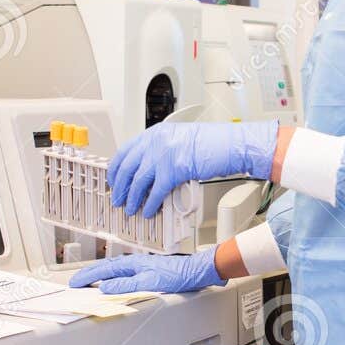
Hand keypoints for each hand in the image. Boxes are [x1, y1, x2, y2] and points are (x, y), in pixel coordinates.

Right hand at [68, 248, 221, 294]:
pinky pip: (124, 275)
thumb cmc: (178, 275)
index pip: (104, 270)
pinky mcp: (149, 274)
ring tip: (90, 282)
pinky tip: (115, 284)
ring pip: (115, 271)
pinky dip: (114, 279)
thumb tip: (106, 287)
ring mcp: (142, 268)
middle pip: (107, 268)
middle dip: (90, 274)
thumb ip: (126, 286)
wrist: (198, 272)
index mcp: (133, 263)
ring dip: (101, 276)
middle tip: (77, 282)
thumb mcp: (149, 283)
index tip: (74, 283)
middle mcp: (136, 263)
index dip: (88, 276)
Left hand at [109, 120, 278, 217]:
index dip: (116, 170)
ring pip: (138, 182)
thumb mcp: (179, 139)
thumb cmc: (211, 142)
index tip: (113, 180)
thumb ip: (161, 150)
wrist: (230, 144)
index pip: (125, 152)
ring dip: (132, 199)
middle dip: (120, 187)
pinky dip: (149, 204)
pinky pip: (156, 191)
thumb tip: (149, 169)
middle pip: (127, 168)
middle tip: (118, 199)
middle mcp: (155, 141)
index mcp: (155, 133)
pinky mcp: (174, 170)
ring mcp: (163, 155)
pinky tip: (148, 211)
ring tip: (130, 209)